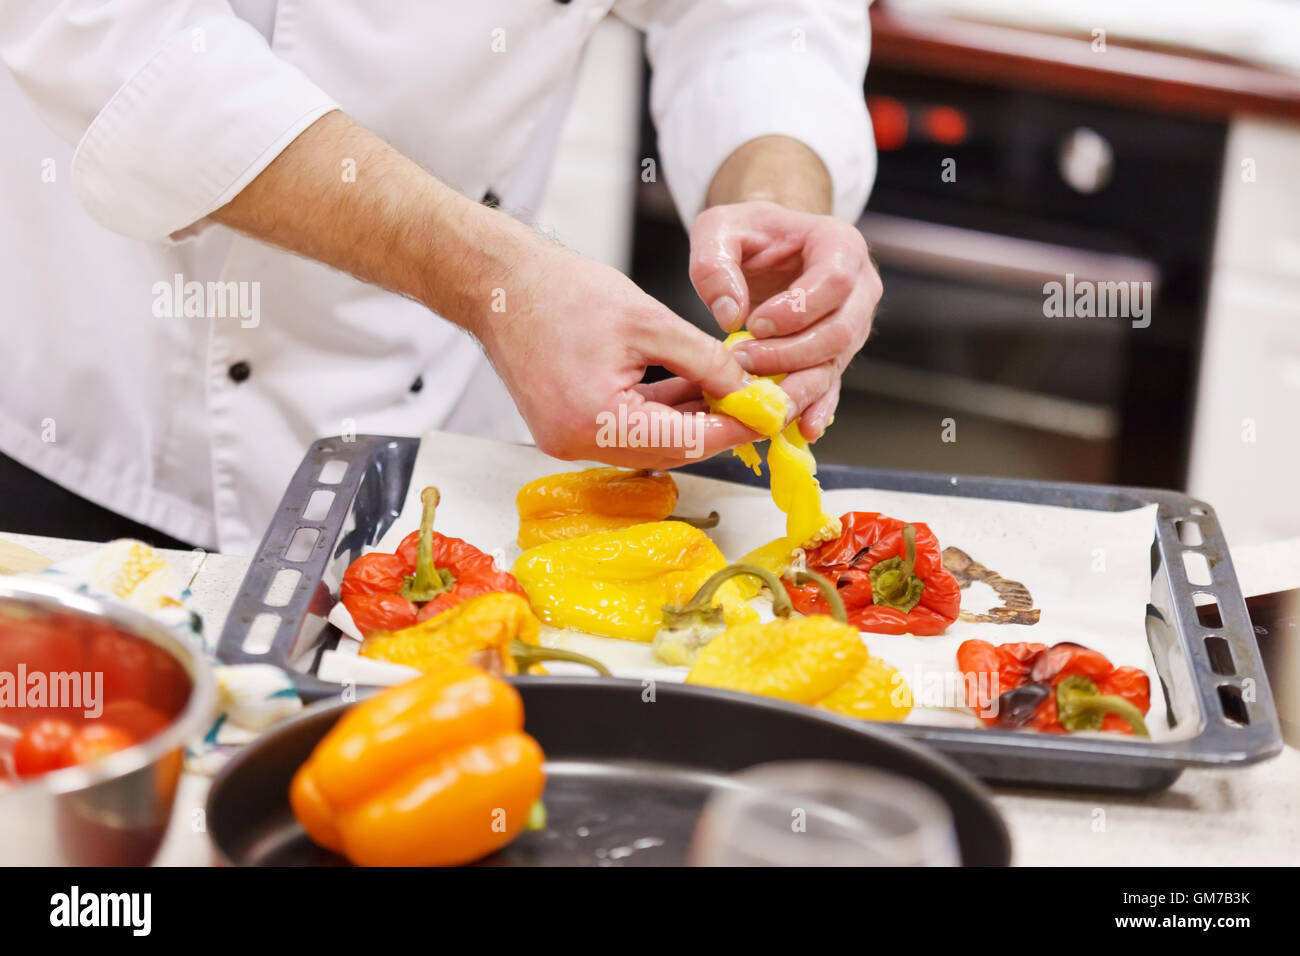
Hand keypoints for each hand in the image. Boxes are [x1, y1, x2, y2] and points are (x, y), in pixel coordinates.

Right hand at [474, 234, 758, 468]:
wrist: (498, 283)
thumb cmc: (559, 291)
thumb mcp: (649, 321)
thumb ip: (704, 360)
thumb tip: (746, 387)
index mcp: (595, 420)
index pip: (685, 441)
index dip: (734, 428)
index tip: (771, 415)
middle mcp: (577, 442)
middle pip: (668, 449)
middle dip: (716, 426)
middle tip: (758, 402)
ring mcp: (568, 438)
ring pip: (650, 440)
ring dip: (690, 419)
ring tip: (730, 389)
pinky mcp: (566, 426)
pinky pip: (627, 428)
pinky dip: (660, 411)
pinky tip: (692, 387)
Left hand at [687, 200, 881, 439]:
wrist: (768, 246)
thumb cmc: (747, 233)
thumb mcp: (720, 230)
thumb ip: (715, 264)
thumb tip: (729, 316)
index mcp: (840, 245)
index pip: (833, 283)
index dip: (796, 310)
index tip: (753, 324)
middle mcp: (859, 288)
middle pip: (839, 332)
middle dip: (790, 355)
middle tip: (743, 362)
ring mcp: (852, 325)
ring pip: (834, 365)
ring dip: (797, 388)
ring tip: (762, 403)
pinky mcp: (836, 355)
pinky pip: (831, 385)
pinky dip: (816, 408)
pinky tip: (803, 428)